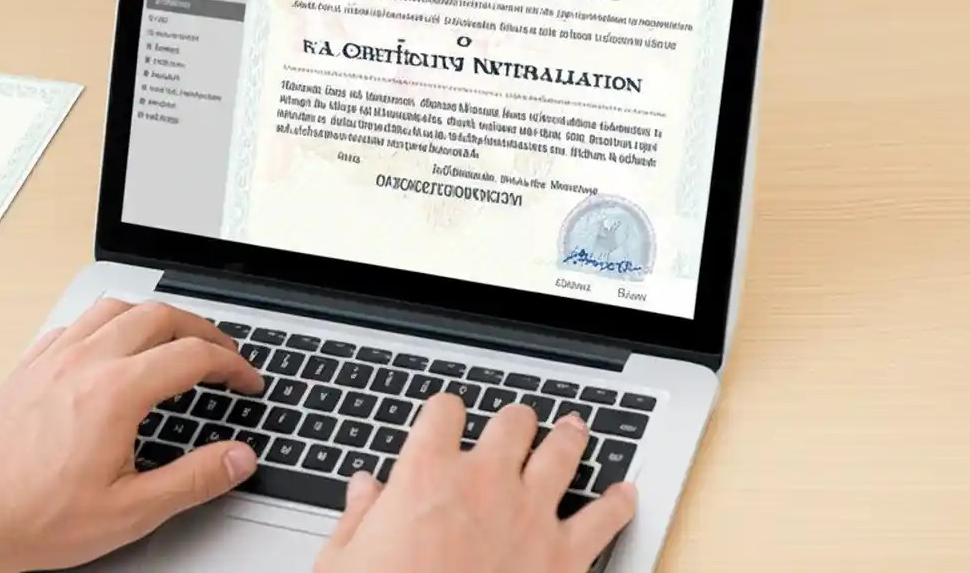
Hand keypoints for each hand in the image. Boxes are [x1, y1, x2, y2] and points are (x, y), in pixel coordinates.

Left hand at [0, 299, 263, 571]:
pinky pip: (78, 323)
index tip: (246, 382)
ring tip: (177, 338)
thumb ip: (193, 480)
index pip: (193, 356)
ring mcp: (52, 359)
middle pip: (160, 316)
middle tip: (223, 355)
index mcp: (116, 392)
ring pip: (117, 308)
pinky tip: (112, 346)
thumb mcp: (129, 512)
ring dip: (156, 316)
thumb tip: (238, 459)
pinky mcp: (28, 367)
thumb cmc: (30, 518)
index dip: (232, 365)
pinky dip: (110, 324)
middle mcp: (85, 362)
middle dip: (202, 330)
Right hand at [316, 394, 636, 572]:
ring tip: (574, 431)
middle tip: (516, 425)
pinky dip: (619, 504)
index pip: (443, 412)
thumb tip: (363, 489)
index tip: (446, 419)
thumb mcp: (344, 561)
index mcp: (426, 475)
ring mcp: (528, 514)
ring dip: (569, 439)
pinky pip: (604, 518)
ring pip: (562, 452)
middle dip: (514, 422)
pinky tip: (626, 495)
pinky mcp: (563, 555)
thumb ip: (360, 518)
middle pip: (512, 423)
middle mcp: (483, 483)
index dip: (445, 413)